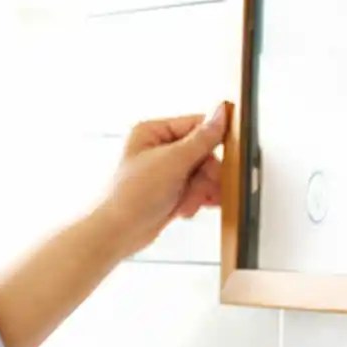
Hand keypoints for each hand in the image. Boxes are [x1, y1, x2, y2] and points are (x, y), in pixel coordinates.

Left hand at [94, 103, 228, 256]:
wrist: (114, 234)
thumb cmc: (130, 195)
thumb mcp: (172, 161)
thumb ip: (201, 139)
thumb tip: (221, 113)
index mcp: (152, 132)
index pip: (195, 125)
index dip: (213, 140)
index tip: (231, 153)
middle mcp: (156, 150)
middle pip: (201, 153)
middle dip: (205, 174)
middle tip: (206, 186)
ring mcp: (162, 173)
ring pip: (199, 175)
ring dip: (199, 190)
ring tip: (189, 202)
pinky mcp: (166, 194)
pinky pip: (192, 192)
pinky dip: (193, 201)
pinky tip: (185, 210)